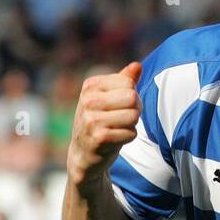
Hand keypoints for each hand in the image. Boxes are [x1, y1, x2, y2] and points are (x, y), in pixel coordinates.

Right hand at [68, 62, 143, 189]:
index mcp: (90, 86)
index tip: (121, 105)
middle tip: (123, 118)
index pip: (129, 83)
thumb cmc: (100, 122)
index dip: (132, 95)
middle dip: (134, 110)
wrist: (83, 153)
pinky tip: (114, 140)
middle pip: (132, 98)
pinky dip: (128, 138)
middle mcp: (88, 100)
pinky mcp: (98, 138)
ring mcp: (91, 120)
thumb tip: (137, 65)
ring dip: (131, 125)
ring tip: (117, 129)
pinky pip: (130, 133)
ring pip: (133, 116)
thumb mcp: (109, 98)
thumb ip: (124, 80)